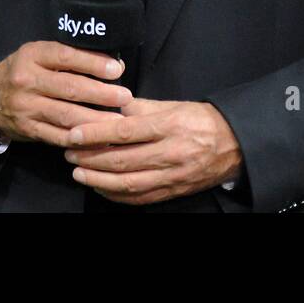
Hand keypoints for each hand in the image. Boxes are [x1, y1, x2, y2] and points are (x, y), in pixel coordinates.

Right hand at [0, 41, 131, 147]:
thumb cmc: (24, 71)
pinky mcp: (29, 129)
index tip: (117, 70)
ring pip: (66, 115)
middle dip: (100, 94)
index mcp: (31, 55)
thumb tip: (110, 63)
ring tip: (118, 122)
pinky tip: (99, 139)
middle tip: (125, 97)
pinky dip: (81, 139)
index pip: (65, 57)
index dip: (92, 63)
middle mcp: (26, 80)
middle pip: (69, 88)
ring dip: (95, 120)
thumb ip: (66, 57)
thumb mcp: (38, 55)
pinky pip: (58, 136)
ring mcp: (26, 107)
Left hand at [63, 98, 241, 204]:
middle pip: (123, 160)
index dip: (96, 134)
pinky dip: (117, 195)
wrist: (234, 144)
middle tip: (69, 152)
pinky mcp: (174, 191)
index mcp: (169, 126)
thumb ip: (138, 107)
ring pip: (130, 183)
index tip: (73, 133)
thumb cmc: (198, 119)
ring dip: (99, 179)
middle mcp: (171, 153)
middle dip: (91, 158)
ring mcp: (173, 176)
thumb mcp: (170, 105)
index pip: (125, 131)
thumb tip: (107, 105)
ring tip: (78, 172)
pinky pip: (141, 198)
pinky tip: (100, 186)